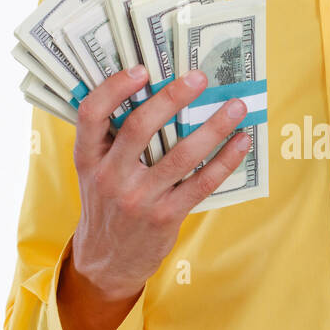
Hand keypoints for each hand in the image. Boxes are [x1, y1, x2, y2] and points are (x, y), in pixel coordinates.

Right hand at [69, 64, 251, 296]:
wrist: (108, 260)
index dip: (114, 87)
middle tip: (200, 77)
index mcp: (88, 159)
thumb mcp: (94, 172)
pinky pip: (201, 183)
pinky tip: (241, 142)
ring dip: (213, 127)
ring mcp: (138, 198)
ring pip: (181, 154)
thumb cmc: (107, 204)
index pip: (91, 114)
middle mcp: (110, 177)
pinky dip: (225, 160)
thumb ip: (113, 140)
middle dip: (172, 97)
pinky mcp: (165, 216)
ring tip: (236, 107)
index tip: (142, 69)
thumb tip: (158, 92)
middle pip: (140, 127)